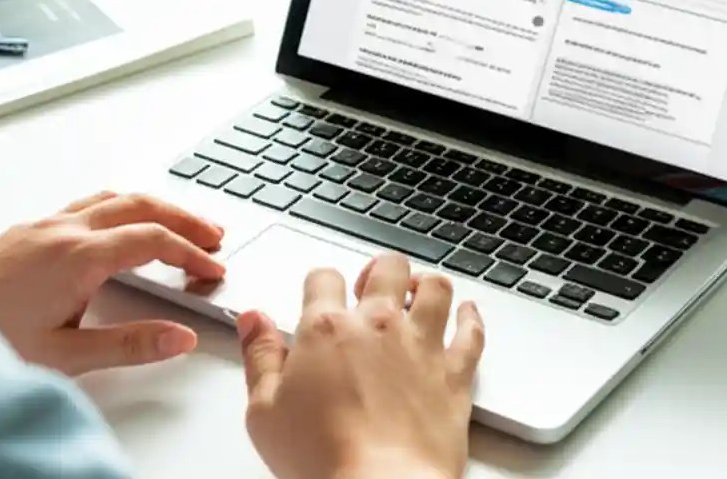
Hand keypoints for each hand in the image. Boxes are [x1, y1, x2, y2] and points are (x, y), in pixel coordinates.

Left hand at [0, 190, 224, 375]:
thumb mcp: (66, 355)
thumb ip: (130, 343)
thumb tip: (179, 337)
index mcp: (77, 256)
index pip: (152, 241)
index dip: (191, 253)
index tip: (213, 268)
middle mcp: (59, 230)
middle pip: (138, 204)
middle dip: (182, 216)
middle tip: (212, 234)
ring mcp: (38, 226)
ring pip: (109, 197)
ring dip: (150, 206)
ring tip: (175, 222)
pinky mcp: (21, 232)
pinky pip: (83, 203)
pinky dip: (118, 207)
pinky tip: (117, 226)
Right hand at [237, 254, 484, 478]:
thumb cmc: (323, 459)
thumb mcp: (264, 412)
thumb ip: (260, 357)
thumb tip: (254, 321)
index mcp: (327, 330)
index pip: (323, 278)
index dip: (320, 283)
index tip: (320, 294)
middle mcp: (378, 326)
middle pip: (387, 268)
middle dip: (379, 270)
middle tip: (372, 286)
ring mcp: (421, 346)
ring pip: (434, 288)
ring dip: (425, 284)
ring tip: (417, 292)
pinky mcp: (455, 374)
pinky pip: (472, 332)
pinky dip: (471, 317)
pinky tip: (467, 313)